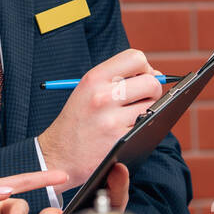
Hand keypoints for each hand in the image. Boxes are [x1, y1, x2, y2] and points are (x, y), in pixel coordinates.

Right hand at [36, 48, 163, 190]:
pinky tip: (127, 132)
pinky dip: (142, 129)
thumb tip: (156, 75)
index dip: (145, 68)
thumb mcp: (87, 90)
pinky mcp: (120, 140)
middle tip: (140, 100)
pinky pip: (147, 127)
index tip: (140, 79)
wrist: (57, 156)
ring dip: (148, 112)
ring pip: (153, 106)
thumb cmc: (77, 122)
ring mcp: (112, 120)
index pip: (136, 58)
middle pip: (151, 82)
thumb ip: (116, 78)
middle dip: (152, 91)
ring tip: (129, 118)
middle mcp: (102, 96)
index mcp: (94, 78)